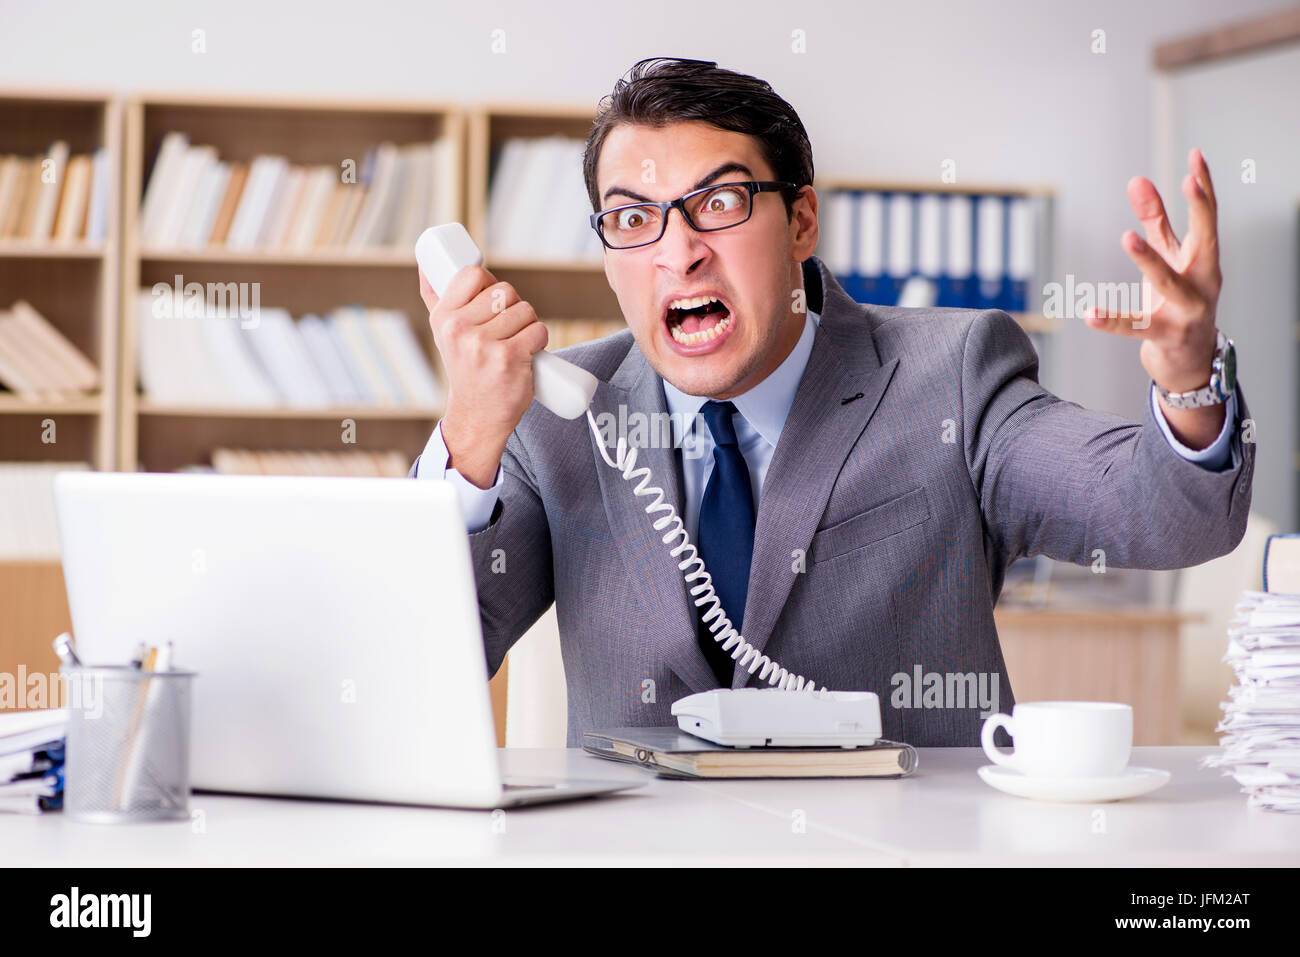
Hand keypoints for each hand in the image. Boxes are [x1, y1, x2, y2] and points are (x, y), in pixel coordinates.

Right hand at [418, 264, 547, 487]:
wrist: (479, 414)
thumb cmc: (466, 368)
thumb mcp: (442, 334)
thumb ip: (434, 298)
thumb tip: (426, 264)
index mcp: (443, 317)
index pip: (474, 275)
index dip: (490, 285)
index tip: (492, 302)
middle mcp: (459, 330)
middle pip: (506, 292)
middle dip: (512, 308)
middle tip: (505, 331)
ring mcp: (484, 345)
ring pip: (525, 309)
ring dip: (527, 325)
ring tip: (514, 344)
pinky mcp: (509, 358)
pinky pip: (538, 329)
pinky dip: (539, 340)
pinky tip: (527, 354)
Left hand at [1085, 148, 1225, 448]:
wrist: (1191, 362)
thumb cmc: (1179, 301)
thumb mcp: (1168, 260)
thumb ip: (1154, 222)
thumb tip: (1137, 179)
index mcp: (1204, 259)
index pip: (1208, 217)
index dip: (1204, 186)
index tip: (1196, 156)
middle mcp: (1203, 282)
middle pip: (1205, 240)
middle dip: (1199, 210)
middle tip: (1187, 180)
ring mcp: (1187, 310)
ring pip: (1168, 281)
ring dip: (1149, 259)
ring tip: (1127, 236)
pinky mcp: (1165, 336)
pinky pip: (1135, 327)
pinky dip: (1112, 320)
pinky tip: (1089, 314)